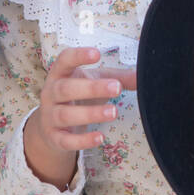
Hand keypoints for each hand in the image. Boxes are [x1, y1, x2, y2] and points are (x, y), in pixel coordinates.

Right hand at [22, 47, 135, 189]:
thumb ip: (118, 78)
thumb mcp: (95, 82)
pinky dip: (82, 140)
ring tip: (113, 111)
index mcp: (60, 73)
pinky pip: (66, 140)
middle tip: (117, 88)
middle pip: (66, 88)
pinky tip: (100, 138)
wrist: (51, 126)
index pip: (64, 60)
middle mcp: (51, 93)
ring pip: (66, 115)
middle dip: (92, 88)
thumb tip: (144, 75)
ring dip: (90, 113)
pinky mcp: (54, 137)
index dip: (78, 56)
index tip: (97, 54)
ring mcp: (49, 116)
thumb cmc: (79, 96)